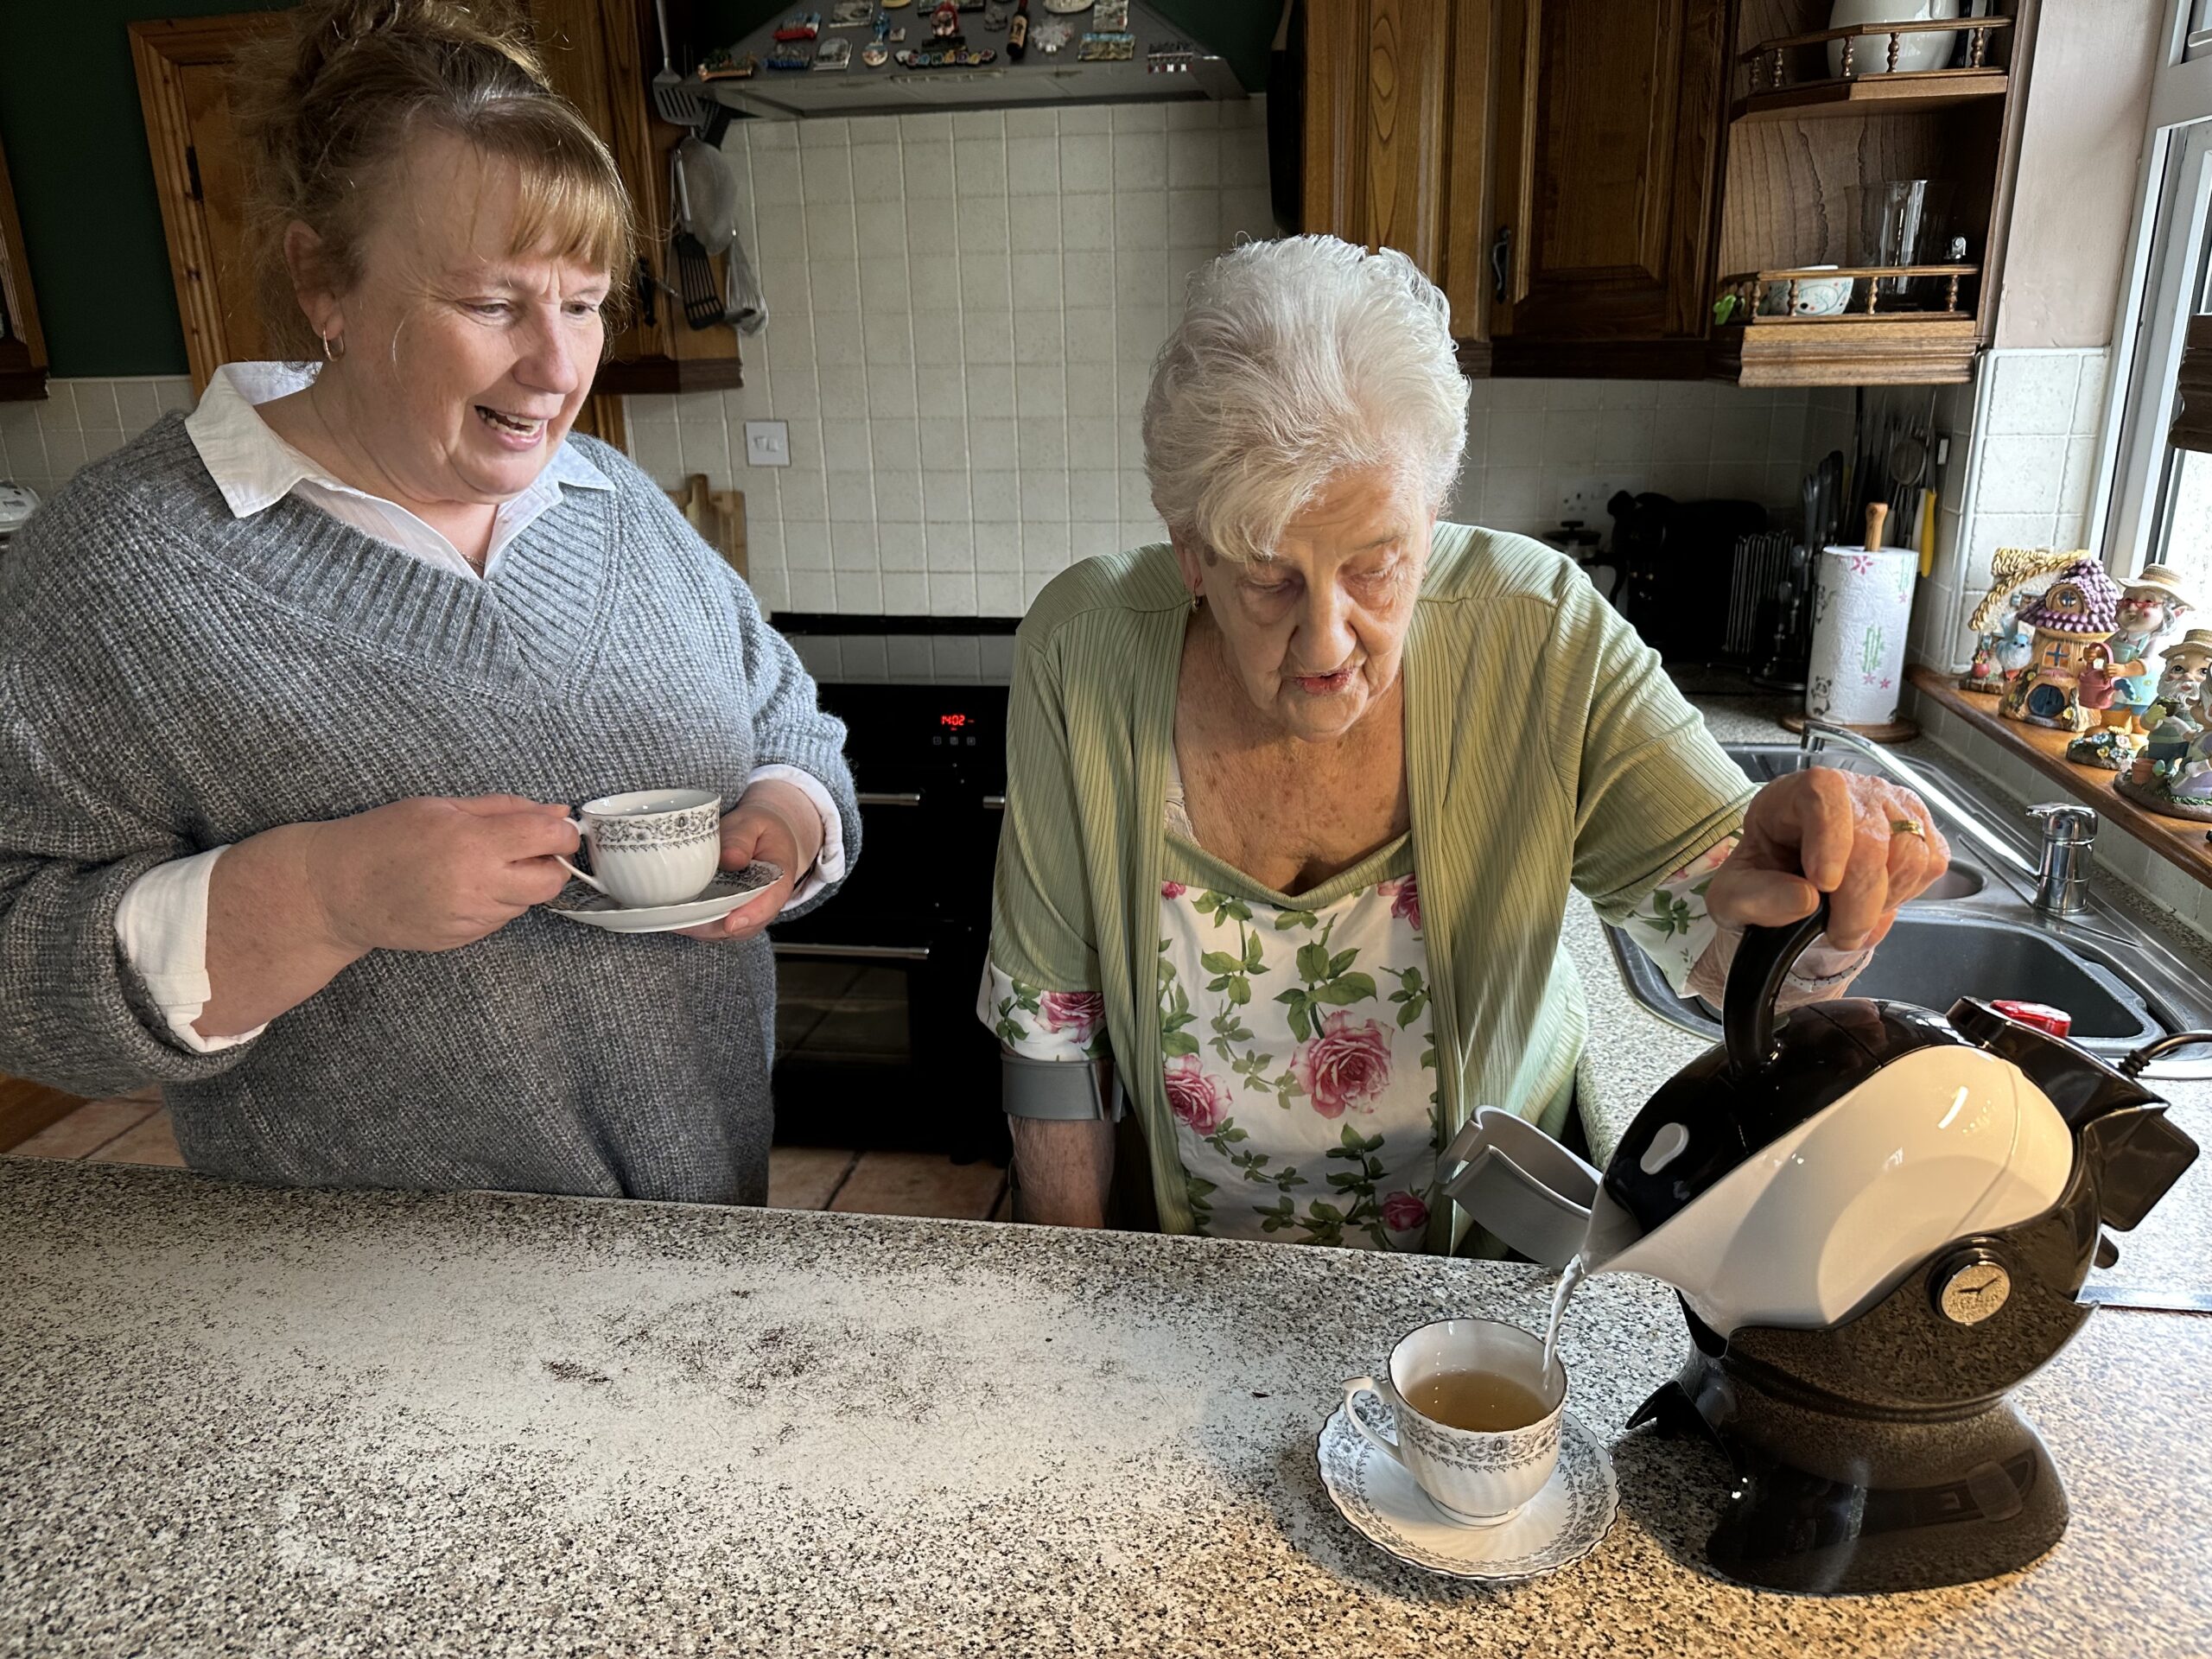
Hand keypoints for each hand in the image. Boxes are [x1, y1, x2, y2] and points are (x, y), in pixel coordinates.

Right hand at [301, 795, 579, 953]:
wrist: (337, 891)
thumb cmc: (384, 838)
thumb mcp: (442, 807)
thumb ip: (504, 809)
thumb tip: (555, 811)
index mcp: (474, 843)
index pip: (549, 839)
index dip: (562, 832)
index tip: (557, 828)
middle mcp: (478, 885)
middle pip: (552, 881)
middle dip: (550, 864)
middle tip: (527, 849)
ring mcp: (471, 918)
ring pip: (526, 902)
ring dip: (520, 883)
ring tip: (482, 865)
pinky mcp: (462, 939)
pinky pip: (499, 919)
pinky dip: (496, 902)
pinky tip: (464, 887)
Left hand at [677, 779, 822, 941]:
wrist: (763, 838)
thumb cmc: (758, 831)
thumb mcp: (753, 823)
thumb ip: (742, 838)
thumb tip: (731, 859)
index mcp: (779, 879)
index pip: (770, 902)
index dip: (751, 915)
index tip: (731, 922)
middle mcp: (766, 904)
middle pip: (743, 925)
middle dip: (714, 925)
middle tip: (683, 916)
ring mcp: (748, 915)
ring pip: (725, 931)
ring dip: (700, 926)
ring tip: (674, 913)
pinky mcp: (730, 917)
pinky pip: (713, 928)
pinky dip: (695, 924)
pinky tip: (675, 912)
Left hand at [1705, 768, 1949, 951]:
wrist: (1793, 888)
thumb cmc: (1762, 882)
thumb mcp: (1733, 897)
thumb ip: (1754, 898)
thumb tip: (1805, 898)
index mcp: (1794, 794)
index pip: (1823, 793)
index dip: (1830, 839)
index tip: (1823, 884)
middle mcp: (1851, 790)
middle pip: (1872, 835)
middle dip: (1858, 897)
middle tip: (1840, 934)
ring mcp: (1892, 806)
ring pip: (1909, 851)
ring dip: (1883, 900)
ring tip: (1851, 920)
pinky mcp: (1921, 830)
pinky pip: (1930, 863)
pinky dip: (1906, 894)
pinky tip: (1876, 903)